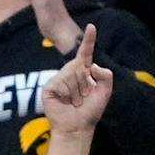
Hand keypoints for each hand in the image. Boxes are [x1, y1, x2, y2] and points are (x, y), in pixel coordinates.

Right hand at [43, 23, 113, 137]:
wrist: (77, 128)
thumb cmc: (90, 111)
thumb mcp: (105, 91)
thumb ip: (106, 75)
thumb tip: (91, 66)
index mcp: (83, 72)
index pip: (85, 53)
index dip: (89, 40)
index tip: (91, 27)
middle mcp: (69, 73)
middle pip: (78, 66)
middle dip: (84, 83)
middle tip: (81, 98)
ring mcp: (58, 80)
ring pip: (70, 75)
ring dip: (76, 91)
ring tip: (73, 102)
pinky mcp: (49, 87)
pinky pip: (61, 83)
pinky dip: (66, 94)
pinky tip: (64, 102)